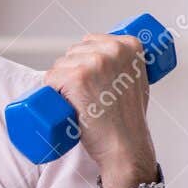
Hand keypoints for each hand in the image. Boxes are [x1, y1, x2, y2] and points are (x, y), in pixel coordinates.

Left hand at [45, 31, 158, 187]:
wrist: (125, 145)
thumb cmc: (129, 120)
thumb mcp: (137, 80)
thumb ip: (125, 64)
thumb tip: (105, 56)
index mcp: (130, 45)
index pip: (90, 41)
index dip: (83, 61)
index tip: (91, 81)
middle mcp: (113, 49)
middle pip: (72, 53)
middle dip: (71, 72)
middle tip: (87, 97)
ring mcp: (94, 62)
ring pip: (60, 66)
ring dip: (61, 84)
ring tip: (80, 102)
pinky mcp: (76, 77)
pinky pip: (50, 78)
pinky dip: (51, 91)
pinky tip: (66, 103)